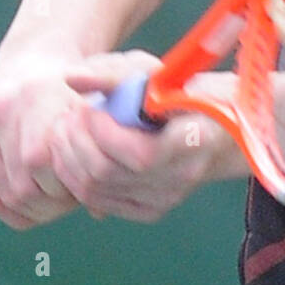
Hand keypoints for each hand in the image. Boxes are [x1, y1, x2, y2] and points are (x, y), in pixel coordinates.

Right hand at [0, 51, 85, 228]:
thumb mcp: (94, 112)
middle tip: (65, 200)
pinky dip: (5, 202)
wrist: (32, 63)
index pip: (47, 173)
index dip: (67, 192)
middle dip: (48, 206)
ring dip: (27, 209)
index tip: (82, 189)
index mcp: (38, 102)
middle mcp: (2, 112)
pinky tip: (27, 195)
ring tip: (49, 199)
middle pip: (21, 191)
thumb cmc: (73, 93)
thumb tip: (100, 213)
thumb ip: (100, 154)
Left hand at [53, 53, 245, 221]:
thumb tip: (72, 77)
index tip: (91, 105)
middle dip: (76, 141)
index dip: (103, 131)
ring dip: (68, 156)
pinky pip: (97, 200)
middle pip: (108, 173)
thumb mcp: (158, 74)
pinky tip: (75, 149)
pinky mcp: (149, 210)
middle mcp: (183, 177)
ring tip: (67, 128)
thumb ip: (115, 74)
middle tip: (71, 114)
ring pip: (94, 189)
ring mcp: (165, 199)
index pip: (140, 154)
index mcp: (196, 140)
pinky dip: (74, 174)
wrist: (216, 128)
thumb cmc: (185, 91)